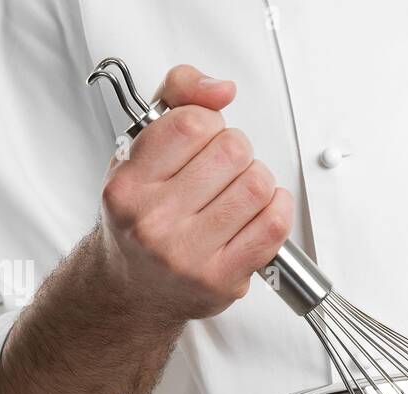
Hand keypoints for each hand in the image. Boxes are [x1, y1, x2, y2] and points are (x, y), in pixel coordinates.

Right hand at [96, 64, 294, 322]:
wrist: (137, 289)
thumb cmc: (143, 216)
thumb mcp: (141, 149)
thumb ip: (177, 98)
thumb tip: (222, 89)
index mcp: (129, 185)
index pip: (193, 124)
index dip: (210, 123)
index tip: (205, 137)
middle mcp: (153, 221)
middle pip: (233, 151)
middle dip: (237, 151)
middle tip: (224, 167)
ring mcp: (188, 254)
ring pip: (257, 185)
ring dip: (259, 181)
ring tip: (240, 190)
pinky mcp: (221, 278)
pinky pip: (274, 225)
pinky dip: (278, 208)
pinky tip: (261, 210)